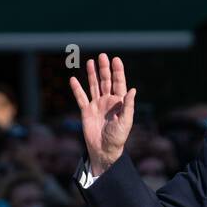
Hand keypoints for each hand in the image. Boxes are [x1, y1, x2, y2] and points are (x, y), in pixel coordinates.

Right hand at [69, 53, 134, 177]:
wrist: (104, 150)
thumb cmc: (117, 138)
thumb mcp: (126, 122)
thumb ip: (128, 106)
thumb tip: (133, 90)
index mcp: (119, 103)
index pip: (119, 83)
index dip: (117, 71)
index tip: (115, 59)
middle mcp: (108, 101)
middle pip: (106, 81)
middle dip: (104, 69)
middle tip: (102, 56)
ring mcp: (97, 105)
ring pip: (94, 86)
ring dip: (92, 74)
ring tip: (90, 61)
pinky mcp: (86, 111)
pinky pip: (81, 98)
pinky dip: (77, 89)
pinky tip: (73, 79)